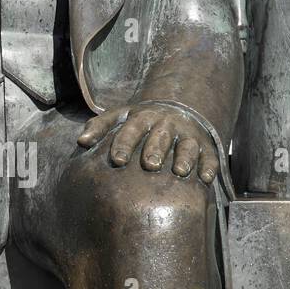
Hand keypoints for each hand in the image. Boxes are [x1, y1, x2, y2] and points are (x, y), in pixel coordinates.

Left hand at [77, 104, 219, 183]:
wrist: (177, 109)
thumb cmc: (140, 122)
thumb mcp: (120, 117)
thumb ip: (99, 127)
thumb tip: (80, 142)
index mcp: (142, 118)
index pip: (131, 129)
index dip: (124, 143)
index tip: (117, 159)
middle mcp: (166, 125)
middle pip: (160, 137)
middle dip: (155, 149)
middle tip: (150, 165)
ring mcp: (187, 135)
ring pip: (186, 145)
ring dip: (184, 158)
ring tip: (180, 172)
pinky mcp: (205, 146)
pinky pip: (209, 156)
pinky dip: (209, 166)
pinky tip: (206, 179)